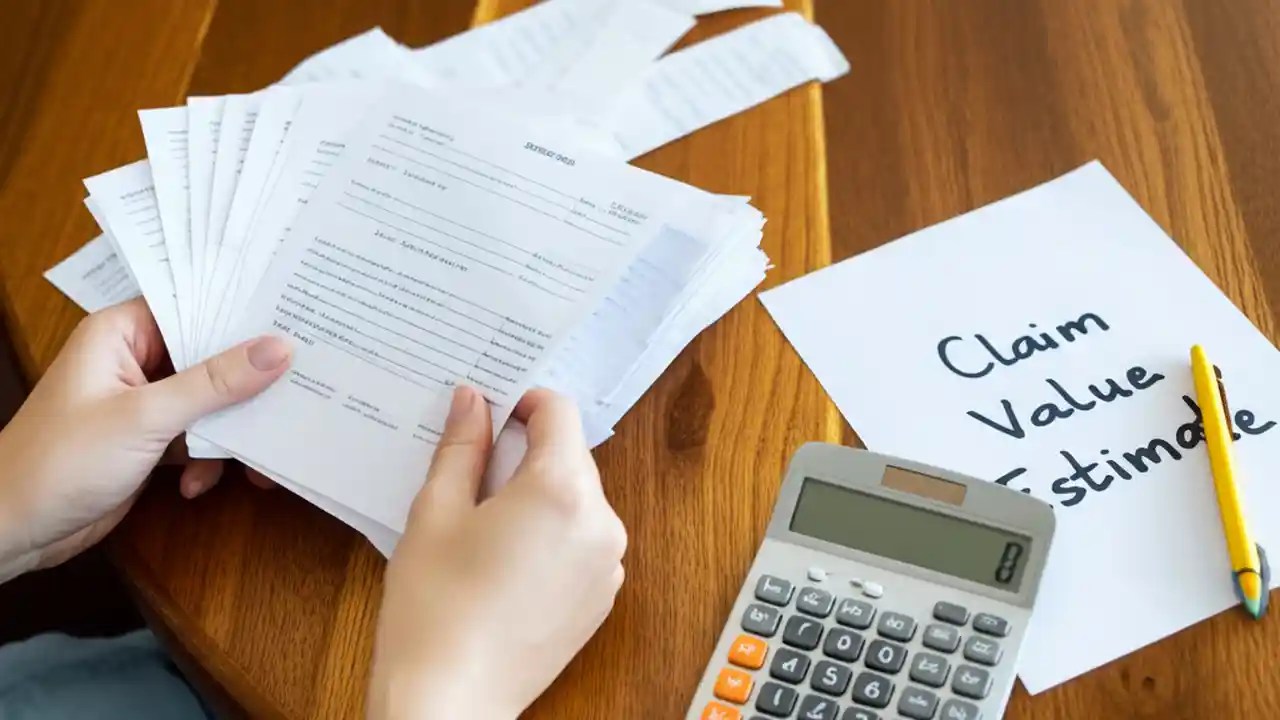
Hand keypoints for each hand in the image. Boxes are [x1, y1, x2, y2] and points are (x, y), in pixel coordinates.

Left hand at [0, 299, 290, 580]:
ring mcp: (143, 402)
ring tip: (253, 462)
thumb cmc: (62, 461)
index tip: (296, 322)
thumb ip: (216, 382)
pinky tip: (196, 484)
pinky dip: (207, 460)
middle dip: (248, 385)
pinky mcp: (150, 440)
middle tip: (296, 393)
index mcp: (122, 333)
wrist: (15, 530)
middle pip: (211, 357)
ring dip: (230, 433)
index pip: (195, 306)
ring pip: (211, 402)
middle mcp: (134, 360)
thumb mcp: (146, 416)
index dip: (243, 314)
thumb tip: (279, 348)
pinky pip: (199, 437)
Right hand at [368, 386, 626, 719]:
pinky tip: (504, 562)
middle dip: (525, 454)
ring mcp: (608, 564)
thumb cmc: (434, 608)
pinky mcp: (601, 598)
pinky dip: (552, 535)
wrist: (450, 700)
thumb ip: (461, 447)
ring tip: (483, 526)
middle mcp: (601, 522)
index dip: (521, 402)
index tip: (487, 413)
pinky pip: (582, 542)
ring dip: (539, 496)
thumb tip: (472, 400)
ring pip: (577, 501)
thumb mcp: (436, 512)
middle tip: (471, 473)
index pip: (558, 412)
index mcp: (562, 490)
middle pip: (571, 457)